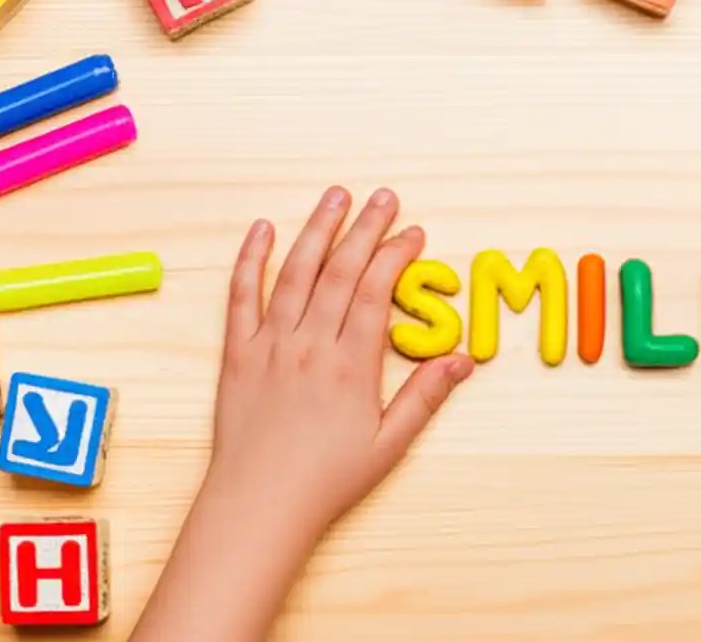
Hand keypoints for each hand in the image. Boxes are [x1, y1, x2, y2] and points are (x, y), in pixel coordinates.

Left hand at [211, 186, 473, 528]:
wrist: (259, 504)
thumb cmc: (327, 479)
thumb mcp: (389, 443)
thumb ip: (425, 396)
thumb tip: (462, 359)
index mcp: (350, 365)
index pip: (376, 291)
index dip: (396, 256)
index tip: (414, 233)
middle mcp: (310, 345)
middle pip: (340, 270)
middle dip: (366, 229)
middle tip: (384, 197)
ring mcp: (270, 345)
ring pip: (295, 273)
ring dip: (317, 230)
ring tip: (336, 197)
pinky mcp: (238, 354)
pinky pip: (242, 296)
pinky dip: (251, 260)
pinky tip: (262, 231)